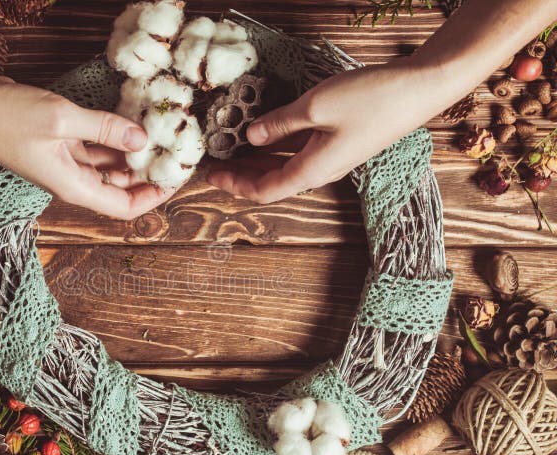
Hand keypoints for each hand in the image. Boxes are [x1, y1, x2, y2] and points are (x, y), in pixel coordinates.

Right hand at [0, 75, 171, 219]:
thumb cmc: (5, 117)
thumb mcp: (61, 119)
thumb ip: (104, 128)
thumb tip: (142, 138)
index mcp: (72, 185)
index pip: (122, 207)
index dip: (151, 198)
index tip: (174, 180)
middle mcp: (71, 178)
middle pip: (119, 189)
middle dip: (147, 176)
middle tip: (173, 154)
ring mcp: (65, 161)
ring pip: (109, 166)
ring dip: (132, 155)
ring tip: (159, 136)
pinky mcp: (60, 142)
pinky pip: (95, 147)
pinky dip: (112, 137)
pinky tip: (130, 122)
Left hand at [207, 59, 435, 203]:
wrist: (420, 88)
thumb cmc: (372, 98)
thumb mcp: (316, 106)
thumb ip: (280, 123)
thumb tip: (251, 135)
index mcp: (312, 170)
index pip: (263, 191)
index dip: (234, 186)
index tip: (210, 175)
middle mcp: (320, 171)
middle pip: (271, 182)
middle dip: (240, 176)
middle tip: (213, 165)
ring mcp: (331, 157)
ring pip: (283, 167)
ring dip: (256, 161)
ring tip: (230, 150)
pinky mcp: (338, 142)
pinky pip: (298, 152)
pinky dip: (275, 147)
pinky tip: (263, 134)